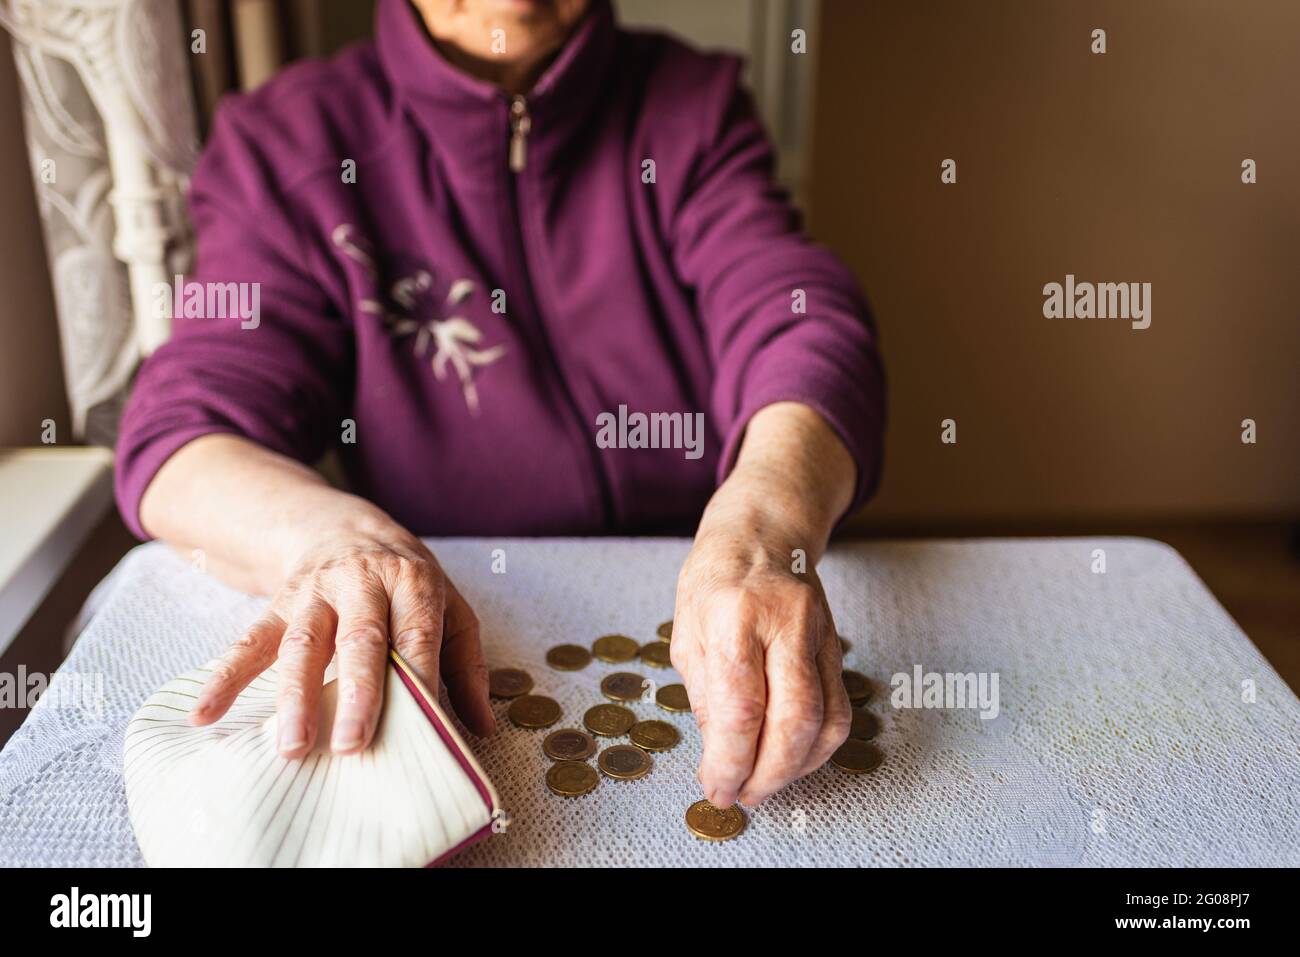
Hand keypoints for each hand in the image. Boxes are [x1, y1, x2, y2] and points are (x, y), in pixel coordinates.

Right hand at [189, 524, 494, 756]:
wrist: (344, 526)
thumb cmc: (406, 580)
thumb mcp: (449, 606)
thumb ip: (467, 664)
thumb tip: (485, 727)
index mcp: (412, 582)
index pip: (417, 631)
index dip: (420, 673)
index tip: (422, 722)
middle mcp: (362, 583)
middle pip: (359, 639)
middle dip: (357, 693)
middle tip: (352, 745)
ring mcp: (314, 593)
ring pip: (301, 643)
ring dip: (295, 696)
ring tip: (291, 746)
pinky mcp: (276, 605)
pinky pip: (248, 641)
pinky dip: (224, 677)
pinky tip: (203, 713)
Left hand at [671, 489, 850, 807]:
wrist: (763, 533)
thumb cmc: (715, 581)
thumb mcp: (687, 635)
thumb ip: (707, 698)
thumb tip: (722, 758)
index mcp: (734, 614)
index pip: (741, 709)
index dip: (729, 762)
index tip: (717, 788)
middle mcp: (785, 622)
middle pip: (794, 721)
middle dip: (767, 774)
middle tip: (742, 794)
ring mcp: (820, 633)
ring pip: (827, 721)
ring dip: (795, 767)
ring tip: (762, 780)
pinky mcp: (838, 647)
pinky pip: (839, 710)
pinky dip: (816, 746)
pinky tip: (788, 755)